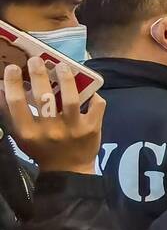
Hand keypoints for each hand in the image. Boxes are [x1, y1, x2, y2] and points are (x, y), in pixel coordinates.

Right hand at [3, 58, 103, 174]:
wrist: (68, 170)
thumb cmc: (41, 148)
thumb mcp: (21, 134)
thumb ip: (10, 113)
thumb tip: (2, 87)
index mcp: (29, 132)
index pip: (17, 104)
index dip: (13, 83)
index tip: (11, 67)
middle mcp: (50, 130)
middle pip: (43, 97)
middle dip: (39, 74)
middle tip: (37, 59)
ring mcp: (73, 129)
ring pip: (70, 99)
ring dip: (66, 79)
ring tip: (62, 65)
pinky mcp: (92, 128)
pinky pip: (95, 106)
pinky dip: (93, 94)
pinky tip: (87, 86)